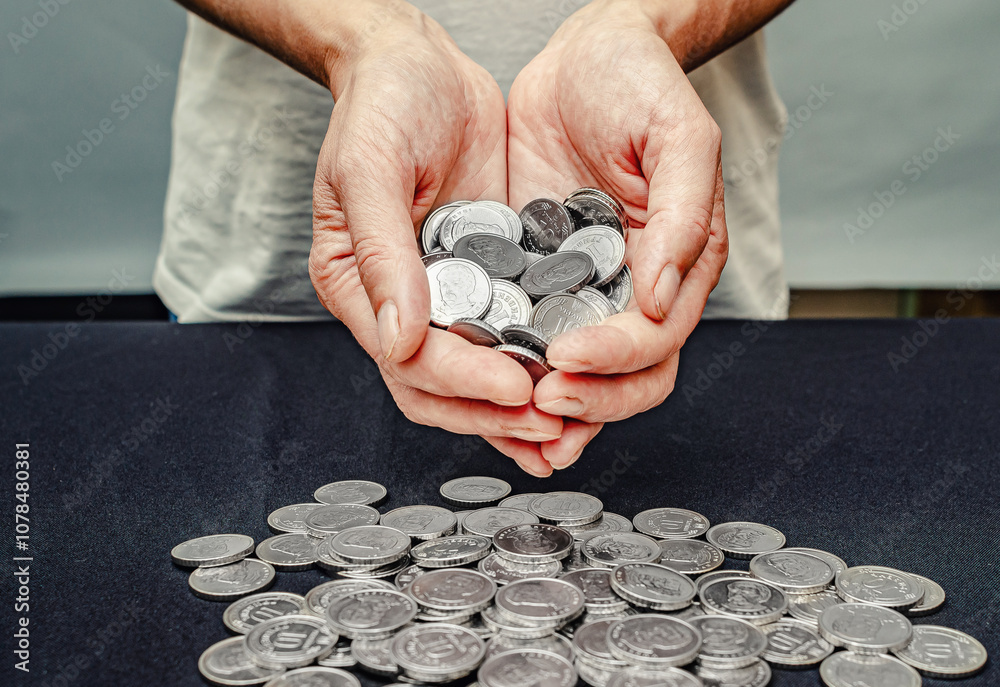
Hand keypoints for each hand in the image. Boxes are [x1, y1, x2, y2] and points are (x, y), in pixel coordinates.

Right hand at [309, 3, 560, 476]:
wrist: (420, 64)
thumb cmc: (382, 103)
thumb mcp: (371, 168)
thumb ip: (383, 254)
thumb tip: (398, 341)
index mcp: (357, 284)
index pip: (408, 358)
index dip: (463, 379)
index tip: (515, 387)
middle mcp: (398, 301)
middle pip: (440, 388)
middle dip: (493, 413)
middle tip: (551, 425)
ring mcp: (444, 294)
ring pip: (475, 376)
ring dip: (516, 408)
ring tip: (567, 426)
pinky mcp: (484, 278)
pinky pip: (508, 336)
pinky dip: (534, 367)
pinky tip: (571, 384)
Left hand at [507, 0, 728, 467]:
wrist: (583, 56)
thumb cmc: (638, 84)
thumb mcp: (678, 136)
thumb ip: (682, 216)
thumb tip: (660, 297)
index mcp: (677, 264)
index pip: (654, 339)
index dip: (614, 360)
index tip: (567, 358)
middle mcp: (632, 288)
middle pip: (624, 377)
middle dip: (586, 401)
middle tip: (536, 403)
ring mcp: (583, 286)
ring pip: (575, 372)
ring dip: (548, 408)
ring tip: (510, 427)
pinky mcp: (536, 274)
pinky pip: (525, 332)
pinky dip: (510, 367)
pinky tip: (480, 383)